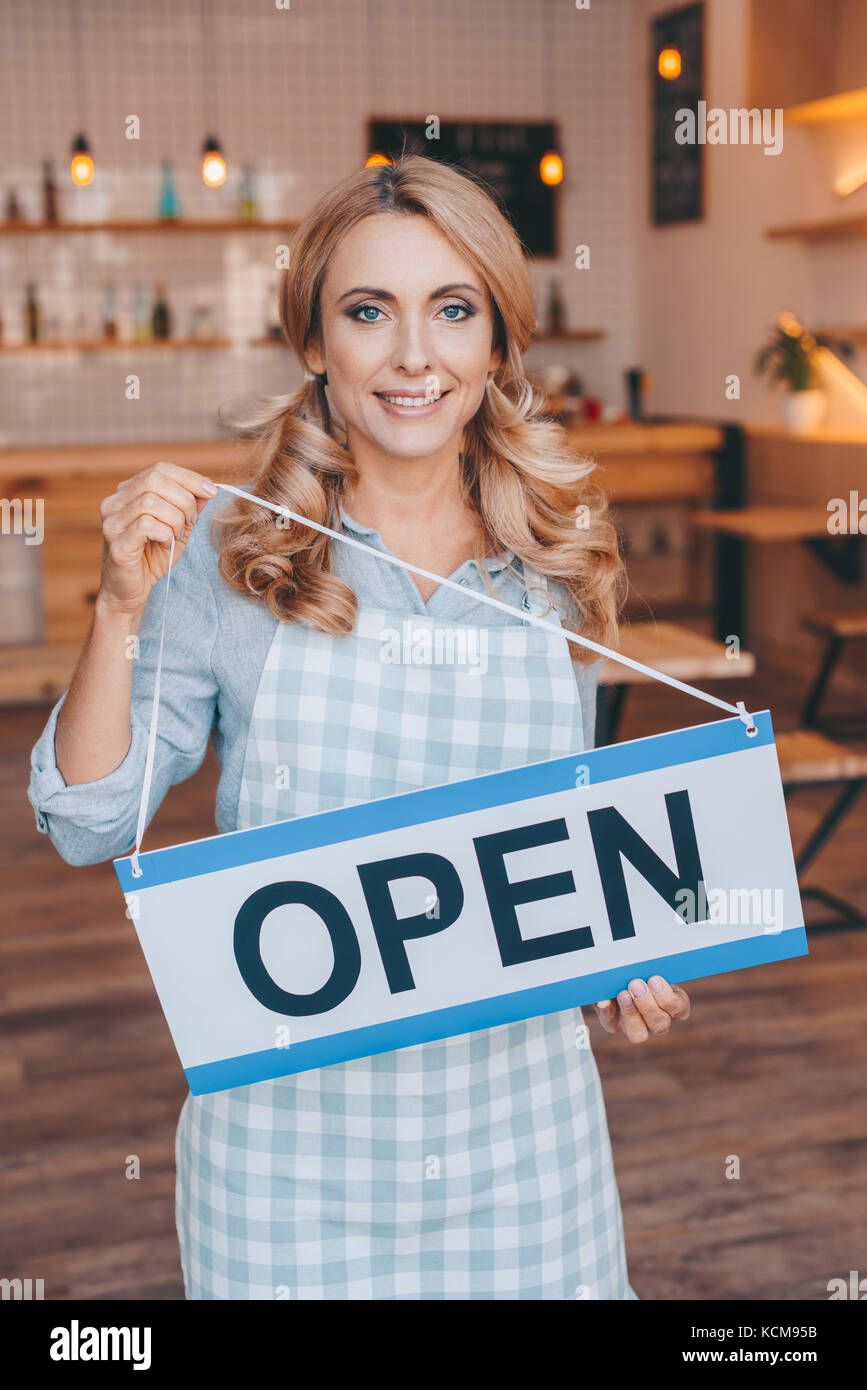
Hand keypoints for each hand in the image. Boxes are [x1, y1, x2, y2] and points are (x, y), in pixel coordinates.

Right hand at [97, 461, 219, 615]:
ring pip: (150, 502)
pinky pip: (146, 525)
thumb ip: (190, 506)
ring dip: (175, 519)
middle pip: (154, 480)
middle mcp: (114, 502)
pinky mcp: (116, 543)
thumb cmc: (152, 558)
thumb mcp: (179, 527)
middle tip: (192, 520)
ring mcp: (112, 522)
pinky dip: (165, 534)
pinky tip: (167, 544)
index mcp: (128, 493)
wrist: (131, 592)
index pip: (159, 470)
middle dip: (184, 499)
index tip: (212, 491)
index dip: (189, 477)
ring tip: (177, 536)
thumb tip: (208, 487)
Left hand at [594, 976, 689, 1042]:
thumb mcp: (649, 965)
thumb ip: (649, 968)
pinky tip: (604, 1001)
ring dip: (631, 1013)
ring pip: (639, 1034)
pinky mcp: (613, 1024)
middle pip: (660, 1025)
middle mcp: (656, 1021)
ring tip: (623, 994)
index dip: (668, 998)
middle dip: (648, 1005)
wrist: (616, 970)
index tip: (655, 979)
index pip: (679, 1009)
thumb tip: (646, 972)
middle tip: (636, 984)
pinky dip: (607, 1011)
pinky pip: (610, 1023)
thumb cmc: (640, 967)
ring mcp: (635, 1026)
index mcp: (672, 1005)